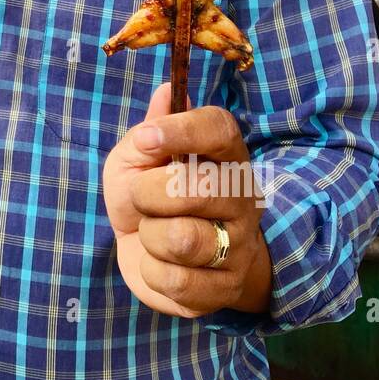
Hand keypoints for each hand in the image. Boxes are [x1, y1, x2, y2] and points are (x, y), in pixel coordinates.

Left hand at [102, 83, 271, 318]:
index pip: (219, 130)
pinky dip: (152, 272)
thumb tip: (166, 91)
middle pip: (196, 188)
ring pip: (181, 239)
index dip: (182, 131)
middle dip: (148, 194)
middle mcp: (242, 198)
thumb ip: (148, 129)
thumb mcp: (136, 159)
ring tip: (154, 233)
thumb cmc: (149, 196)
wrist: (156, 255)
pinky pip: (176, 281)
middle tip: (142, 199)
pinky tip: (160, 263)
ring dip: (149, 235)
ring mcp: (238, 246)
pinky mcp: (225, 288)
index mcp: (225, 156)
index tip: (145, 139)